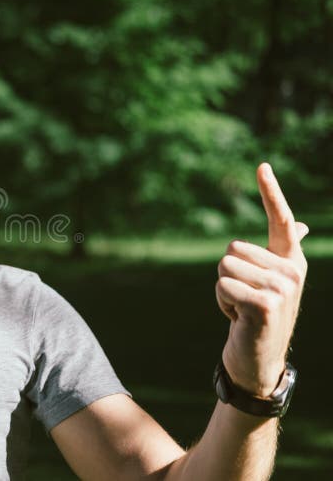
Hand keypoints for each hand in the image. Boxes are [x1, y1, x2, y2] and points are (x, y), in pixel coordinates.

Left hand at [216, 163, 307, 397]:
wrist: (258, 358)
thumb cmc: (258, 315)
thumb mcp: (272, 281)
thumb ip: (284, 252)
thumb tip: (301, 226)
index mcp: (292, 260)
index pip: (281, 219)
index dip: (271, 191)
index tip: (261, 165)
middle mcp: (293, 270)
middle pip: (231, 249)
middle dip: (226, 274)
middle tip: (244, 298)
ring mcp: (283, 288)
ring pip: (224, 267)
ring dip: (222, 290)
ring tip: (242, 308)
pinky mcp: (266, 305)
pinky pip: (223, 286)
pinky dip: (222, 303)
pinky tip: (239, 319)